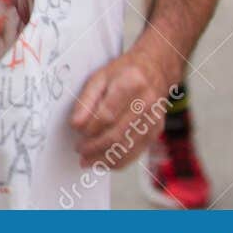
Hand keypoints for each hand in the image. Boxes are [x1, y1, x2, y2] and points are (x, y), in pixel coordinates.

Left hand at [68, 48, 171, 168]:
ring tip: (88, 161)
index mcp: (131, 83)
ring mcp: (154, 119)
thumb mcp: (100, 77)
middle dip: (95, 147)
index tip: (76, 132)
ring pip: (127, 147)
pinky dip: (119, 161)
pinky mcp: (157, 131)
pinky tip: (104, 162)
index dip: (90, 127)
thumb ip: (86, 100)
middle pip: (117, 134)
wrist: (154, 70)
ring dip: (105, 159)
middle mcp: (146, 102)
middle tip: (80, 150)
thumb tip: (76, 124)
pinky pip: (136, 152)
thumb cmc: (123, 72)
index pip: (107, 114)